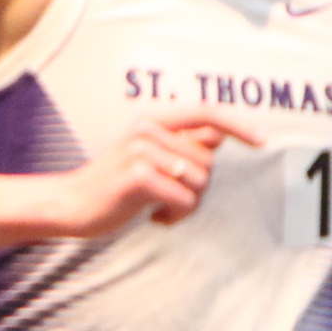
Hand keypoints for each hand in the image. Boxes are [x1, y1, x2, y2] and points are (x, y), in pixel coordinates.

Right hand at [57, 107, 262, 236]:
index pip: (206, 113)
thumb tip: (218, 135)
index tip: (262, 140)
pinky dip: (176, 215)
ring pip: (200, 181)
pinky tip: (155, 217)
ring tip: (162, 207)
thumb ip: (179, 144)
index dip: (238, 124)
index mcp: (151, 121)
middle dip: (199, 186)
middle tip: (170, 197)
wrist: (69, 205)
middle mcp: (146, 130)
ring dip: (188, 204)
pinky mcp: (137, 176)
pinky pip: (185, 199)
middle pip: (208, 159)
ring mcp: (141, 151)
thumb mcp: (146, 158)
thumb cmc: (112, 186)